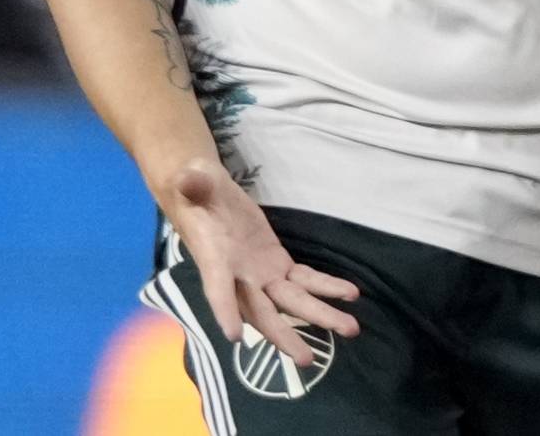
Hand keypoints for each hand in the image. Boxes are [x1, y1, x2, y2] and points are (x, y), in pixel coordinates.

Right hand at [164, 161, 360, 365]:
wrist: (206, 195)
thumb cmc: (195, 190)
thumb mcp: (192, 182)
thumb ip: (194, 185)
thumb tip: (189, 180)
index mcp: (214, 259)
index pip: (217, 287)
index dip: (224, 310)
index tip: (234, 336)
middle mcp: (239, 276)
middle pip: (262, 311)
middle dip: (284, 335)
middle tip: (306, 360)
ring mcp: (260, 274)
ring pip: (292, 301)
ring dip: (321, 315)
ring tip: (351, 328)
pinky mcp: (277, 264)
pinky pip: (304, 280)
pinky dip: (326, 287)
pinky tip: (350, 294)